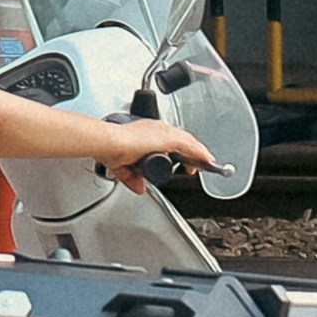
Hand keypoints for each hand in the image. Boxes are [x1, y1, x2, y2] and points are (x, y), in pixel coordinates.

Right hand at [93, 115, 218, 180]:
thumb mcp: (123, 168)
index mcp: (146, 132)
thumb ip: (132, 178)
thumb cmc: (110, 149)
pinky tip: (207, 161)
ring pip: (188, 143)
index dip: (178, 152)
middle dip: (191, 153)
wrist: (109, 143)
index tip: (184, 161)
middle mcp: (157, 128)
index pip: (168, 141)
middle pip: (181, 140)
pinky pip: (190, 146)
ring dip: (198, 154)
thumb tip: (140, 188)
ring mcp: (164, 132)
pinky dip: (200, 154)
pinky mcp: (169, 138)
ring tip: (207, 164)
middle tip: (198, 165)